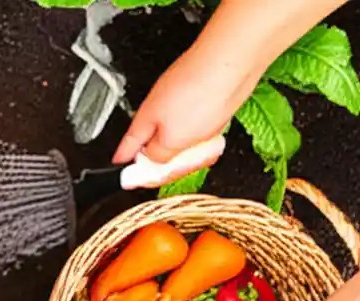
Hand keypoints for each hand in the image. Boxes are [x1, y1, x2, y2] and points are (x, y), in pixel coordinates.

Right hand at [113, 49, 256, 163]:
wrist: (233, 63)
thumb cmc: (202, 92)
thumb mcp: (173, 141)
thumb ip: (158, 156)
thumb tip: (153, 165)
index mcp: (144, 121)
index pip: (127, 150)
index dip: (127, 168)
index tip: (126, 180)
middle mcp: (158, 111)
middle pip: (155, 147)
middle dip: (169, 162)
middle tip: (182, 167)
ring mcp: (180, 104)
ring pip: (178, 138)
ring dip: (190, 150)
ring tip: (203, 151)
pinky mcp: (200, 99)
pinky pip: (196, 127)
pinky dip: (204, 136)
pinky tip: (213, 137)